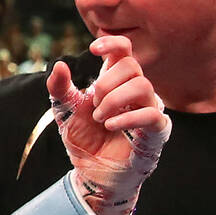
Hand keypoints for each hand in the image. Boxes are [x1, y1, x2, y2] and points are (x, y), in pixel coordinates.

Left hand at [47, 36, 168, 156]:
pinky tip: (110, 125)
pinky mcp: (156, 132)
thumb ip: (59, 88)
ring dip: (114, 100)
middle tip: (93, 104)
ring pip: (143, 86)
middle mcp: (135, 92)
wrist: (91, 171)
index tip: (94, 49)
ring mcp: (148, 109)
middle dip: (106, 83)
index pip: (124, 51)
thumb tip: (59, 64)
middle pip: (131, 66)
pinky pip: (151, 114)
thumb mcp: (65, 111)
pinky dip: (128, 117)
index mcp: (115, 82)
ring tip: (100, 118)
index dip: (113, 43)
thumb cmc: (84, 139)